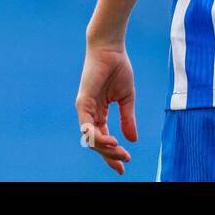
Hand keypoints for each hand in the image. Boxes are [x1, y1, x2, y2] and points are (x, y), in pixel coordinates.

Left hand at [75, 41, 136, 174]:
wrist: (111, 49)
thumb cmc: (118, 68)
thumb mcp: (127, 99)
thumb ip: (128, 119)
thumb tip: (132, 140)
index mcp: (99, 112)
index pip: (103, 139)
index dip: (113, 154)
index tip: (125, 165)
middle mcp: (89, 113)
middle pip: (96, 143)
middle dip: (110, 156)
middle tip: (124, 162)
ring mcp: (84, 109)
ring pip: (90, 138)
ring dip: (105, 148)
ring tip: (120, 151)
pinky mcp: (82, 102)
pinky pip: (86, 126)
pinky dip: (97, 136)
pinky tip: (111, 141)